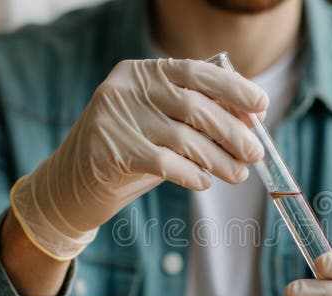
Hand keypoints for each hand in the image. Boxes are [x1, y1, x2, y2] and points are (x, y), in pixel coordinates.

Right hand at [10, 59, 267, 259]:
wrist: (69, 187)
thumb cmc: (128, 154)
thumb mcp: (162, 126)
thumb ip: (199, 117)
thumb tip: (252, 118)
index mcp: (141, 72)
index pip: (195, 72)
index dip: (233, 87)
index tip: (261, 105)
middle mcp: (126, 88)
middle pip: (194, 106)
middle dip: (232, 131)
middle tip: (256, 153)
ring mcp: (115, 118)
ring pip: (184, 137)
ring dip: (219, 159)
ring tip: (238, 174)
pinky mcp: (109, 151)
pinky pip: (164, 162)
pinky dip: (191, 173)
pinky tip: (204, 182)